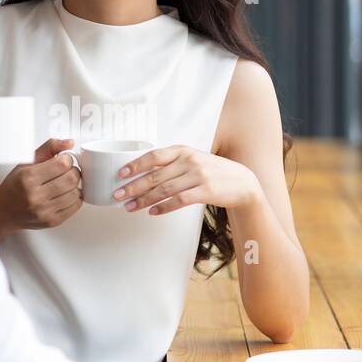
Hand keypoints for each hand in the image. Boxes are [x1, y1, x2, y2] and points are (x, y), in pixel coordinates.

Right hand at [0, 138, 82, 235]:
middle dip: (73, 171)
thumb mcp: (27, 161)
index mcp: (28, 178)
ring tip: (64, 182)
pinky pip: (75, 206)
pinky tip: (65, 193)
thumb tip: (70, 143)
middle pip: (72, 179)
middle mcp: (35, 196)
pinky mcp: (52, 221)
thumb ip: (49, 148)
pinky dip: (75, 197)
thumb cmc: (15, 184)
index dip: (67, 159)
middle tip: (66, 170)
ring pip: (76, 193)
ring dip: (74, 185)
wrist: (3, 210)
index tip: (63, 160)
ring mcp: (44, 211)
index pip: (63, 164)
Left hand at [112, 145, 262, 214]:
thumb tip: (144, 173)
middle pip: (154, 175)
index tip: (121, 174)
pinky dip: (163, 207)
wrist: (242, 183)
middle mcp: (189, 160)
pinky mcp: (205, 190)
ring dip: (144, 200)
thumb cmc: (213, 172)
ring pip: (164, 189)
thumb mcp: (193, 160)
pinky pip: (179, 200)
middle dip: (133, 187)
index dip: (135, 165)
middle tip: (118, 196)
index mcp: (183, 150)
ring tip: (130, 207)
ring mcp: (198, 175)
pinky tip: (153, 212)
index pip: (153, 156)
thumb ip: (172, 163)